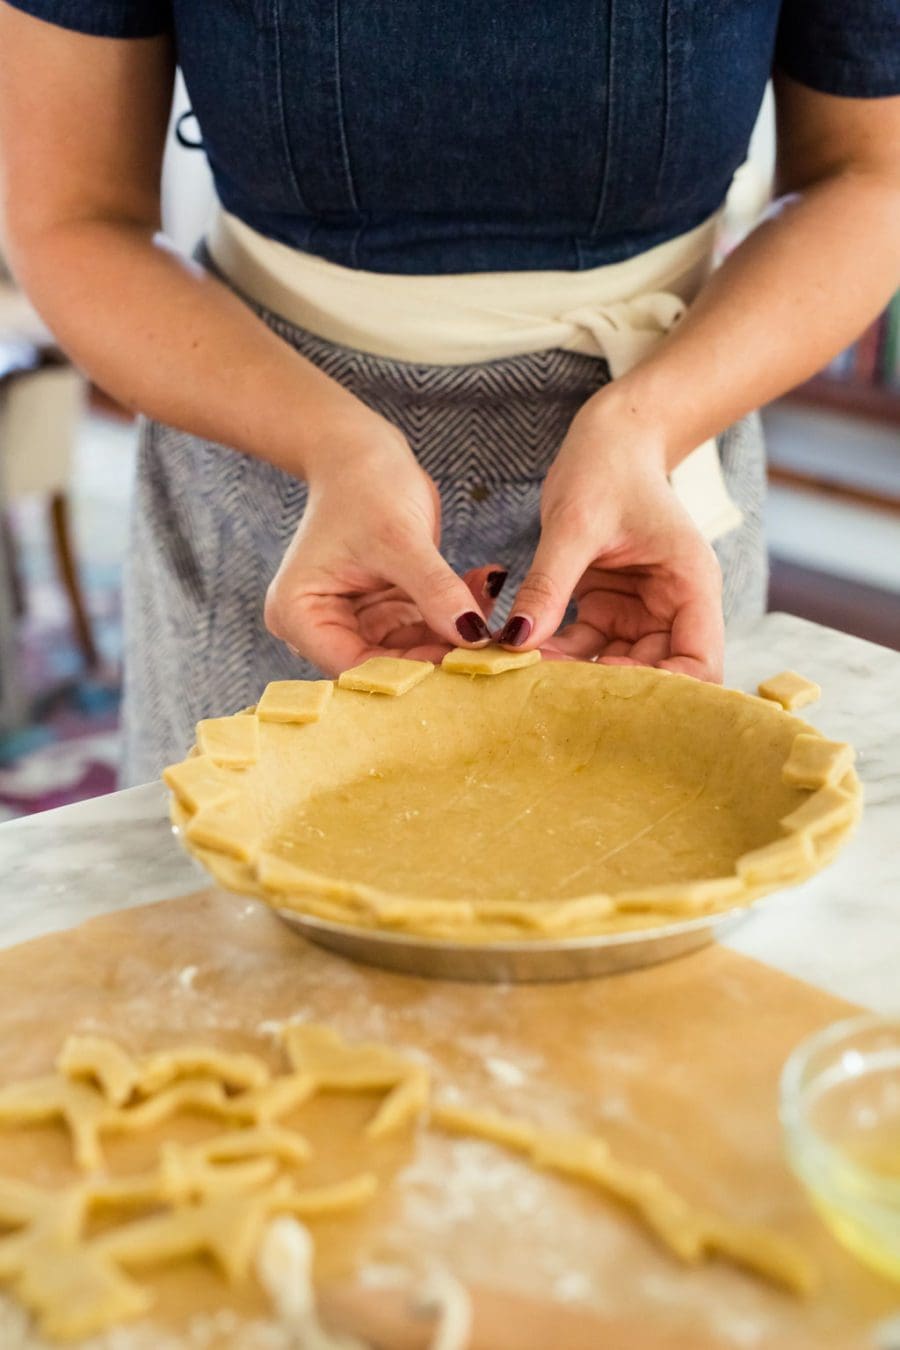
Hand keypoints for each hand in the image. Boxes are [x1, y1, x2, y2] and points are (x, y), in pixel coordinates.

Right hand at [265, 419, 503, 672]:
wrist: (362, 450)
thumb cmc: (363, 484)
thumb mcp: (399, 539)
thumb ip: (434, 591)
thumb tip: (473, 637)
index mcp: (299, 615)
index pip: (356, 666)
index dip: (409, 670)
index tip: (463, 665)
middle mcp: (319, 625)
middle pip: (384, 662)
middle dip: (438, 653)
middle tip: (492, 650)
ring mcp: (353, 617)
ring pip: (411, 647)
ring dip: (455, 632)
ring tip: (496, 614)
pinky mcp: (381, 607)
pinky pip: (423, 623)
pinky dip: (455, 611)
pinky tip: (484, 588)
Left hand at [498, 406, 723, 680]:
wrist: (608, 439)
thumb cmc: (607, 467)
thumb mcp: (575, 523)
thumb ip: (549, 583)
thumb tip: (519, 639)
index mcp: (691, 587)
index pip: (700, 664)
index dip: (664, 690)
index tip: (607, 689)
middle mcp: (673, 607)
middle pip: (656, 674)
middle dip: (608, 688)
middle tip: (550, 692)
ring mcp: (640, 611)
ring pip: (614, 666)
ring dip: (574, 675)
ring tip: (526, 674)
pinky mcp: (609, 608)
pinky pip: (585, 647)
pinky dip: (556, 654)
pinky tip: (521, 654)